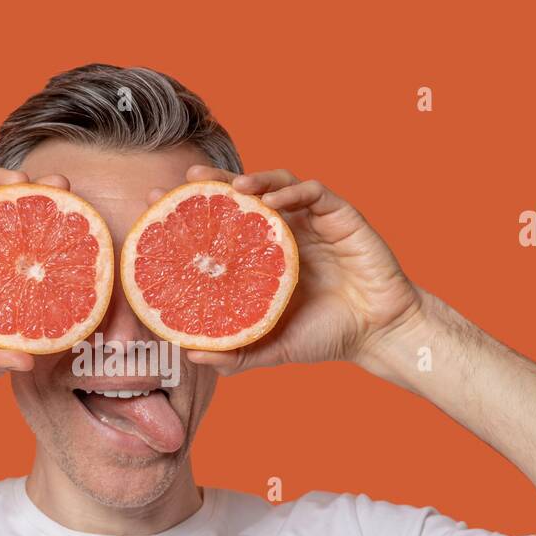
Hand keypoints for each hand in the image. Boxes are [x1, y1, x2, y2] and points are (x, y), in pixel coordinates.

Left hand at [161, 166, 421, 374]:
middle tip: (184, 180)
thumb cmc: (326, 337)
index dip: (191, 212)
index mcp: (263, 255)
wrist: (379, 334)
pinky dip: (292, 191)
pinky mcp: (340, 216)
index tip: (157, 206)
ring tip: (231, 187)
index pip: (221, 224)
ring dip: (253, 179)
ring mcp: (311, 221)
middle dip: (213, 184)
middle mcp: (283, 232)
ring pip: (277, 184)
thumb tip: (192, 355)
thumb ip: (236, 351)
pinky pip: (314, 192)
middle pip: (243, 195)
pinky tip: (273, 200)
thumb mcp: (273, 349)